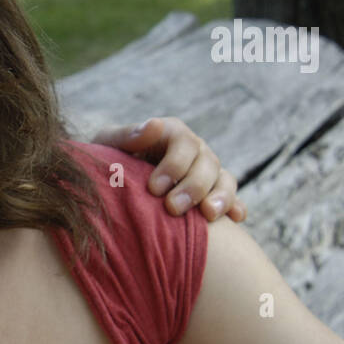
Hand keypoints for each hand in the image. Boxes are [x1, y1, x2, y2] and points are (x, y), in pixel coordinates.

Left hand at [93, 117, 246, 222]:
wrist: (111, 181)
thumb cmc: (107, 160)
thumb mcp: (108, 144)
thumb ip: (127, 135)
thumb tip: (154, 125)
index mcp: (171, 133)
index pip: (183, 143)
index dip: (173, 165)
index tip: (153, 188)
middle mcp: (194, 150)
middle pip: (207, 163)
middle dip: (192, 187)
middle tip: (173, 209)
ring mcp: (206, 171)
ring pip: (224, 179)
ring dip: (220, 197)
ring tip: (209, 215)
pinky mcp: (212, 193)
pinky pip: (232, 198)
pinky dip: (235, 206)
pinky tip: (236, 218)